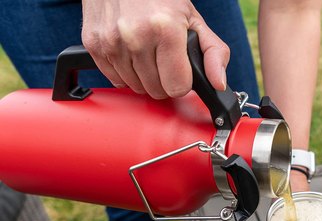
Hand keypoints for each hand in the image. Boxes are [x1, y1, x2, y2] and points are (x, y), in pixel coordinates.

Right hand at [81, 0, 228, 98]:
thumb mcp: (193, 19)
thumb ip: (213, 52)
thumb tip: (218, 83)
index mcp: (165, 30)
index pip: (177, 88)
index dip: (182, 82)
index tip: (180, 70)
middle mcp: (135, 37)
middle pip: (157, 91)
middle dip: (164, 80)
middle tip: (163, 59)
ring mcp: (111, 42)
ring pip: (136, 88)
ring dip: (144, 77)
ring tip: (147, 52)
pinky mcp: (94, 45)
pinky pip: (115, 80)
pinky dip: (125, 72)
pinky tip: (130, 53)